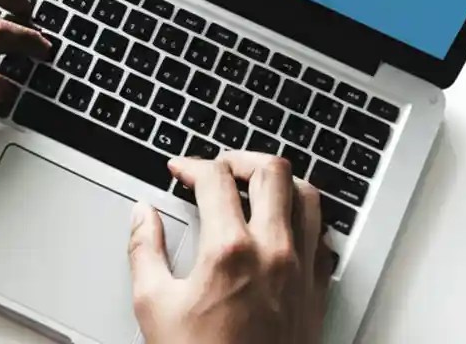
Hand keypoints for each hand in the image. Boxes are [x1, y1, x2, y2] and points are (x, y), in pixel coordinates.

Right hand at [128, 152, 332, 343]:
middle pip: (273, 171)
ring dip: (280, 182)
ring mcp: (302, 270)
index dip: (191, 164)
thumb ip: (144, 250)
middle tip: (220, 167)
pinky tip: (285, 226)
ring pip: (308, 196)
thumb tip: (141, 216)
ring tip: (255, 186)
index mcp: (230, 251)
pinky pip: (323, 236)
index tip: (179, 171)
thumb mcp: (154, 307)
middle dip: (241, 158)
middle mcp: (274, 252)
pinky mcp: (318, 291)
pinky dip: (305, 219)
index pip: (215, 178)